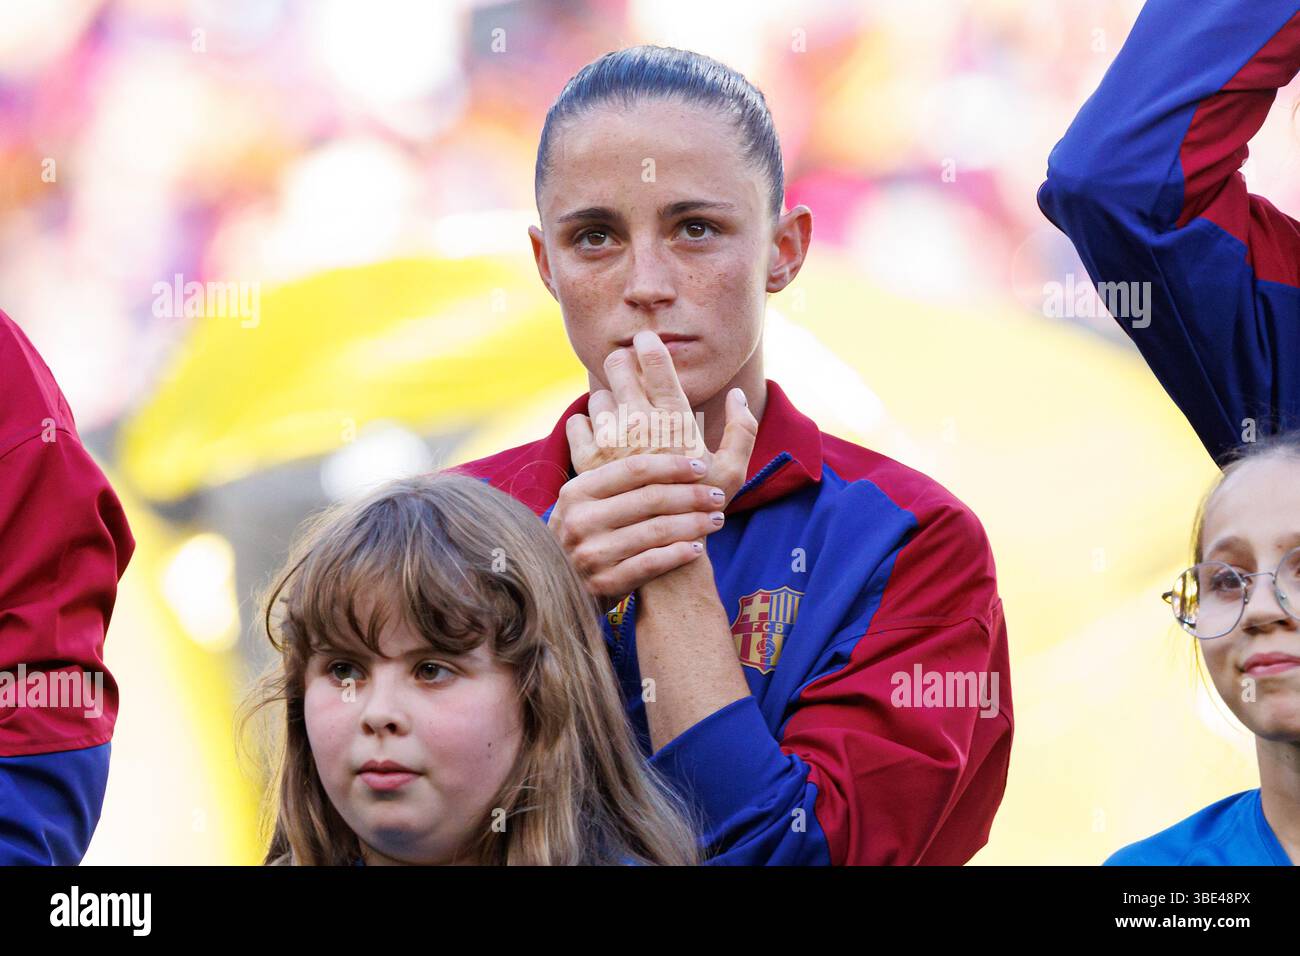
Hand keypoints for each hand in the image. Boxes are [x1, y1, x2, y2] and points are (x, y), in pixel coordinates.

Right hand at [547, 454, 726, 607]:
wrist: (559, 585)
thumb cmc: (586, 532)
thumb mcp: (586, 499)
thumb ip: (614, 473)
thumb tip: (652, 425)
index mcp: (578, 490)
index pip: (634, 468)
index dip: (672, 465)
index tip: (701, 466)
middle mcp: (580, 520)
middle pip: (650, 499)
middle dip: (691, 496)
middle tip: (718, 496)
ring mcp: (591, 554)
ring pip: (655, 532)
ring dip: (693, 524)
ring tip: (717, 519)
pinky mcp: (604, 584)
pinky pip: (650, 564)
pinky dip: (677, 554)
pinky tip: (697, 549)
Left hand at [566, 330, 757, 506]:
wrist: (661, 549)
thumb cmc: (702, 510)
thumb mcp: (733, 472)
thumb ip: (742, 430)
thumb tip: (738, 395)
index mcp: (674, 419)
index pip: (656, 362)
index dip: (648, 344)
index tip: (644, 340)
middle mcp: (639, 424)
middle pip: (618, 366)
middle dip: (621, 361)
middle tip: (626, 367)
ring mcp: (610, 441)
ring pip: (597, 395)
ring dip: (606, 399)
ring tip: (618, 416)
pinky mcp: (588, 461)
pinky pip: (576, 424)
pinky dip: (585, 424)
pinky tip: (597, 435)